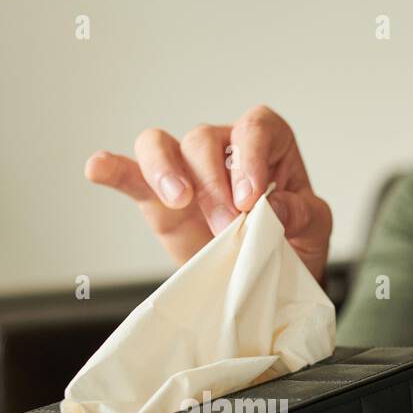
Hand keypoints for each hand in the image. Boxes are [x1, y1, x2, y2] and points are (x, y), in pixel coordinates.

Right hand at [85, 105, 331, 282]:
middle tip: (227, 225)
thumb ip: (301, 214)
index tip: (251, 199)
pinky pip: (130, 175)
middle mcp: (222, 150)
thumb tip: (274, 208)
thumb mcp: (314, 230)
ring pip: (161, 145)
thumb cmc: (293, 245)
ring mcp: (185, 173)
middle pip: (204, 140)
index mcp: (266, 146)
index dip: (252, 157)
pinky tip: (98, 168)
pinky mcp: (157, 200)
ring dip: (166, 170)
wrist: (267, 283)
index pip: (255, 129)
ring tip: (179, 201)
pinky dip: (114, 169)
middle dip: (213, 183)